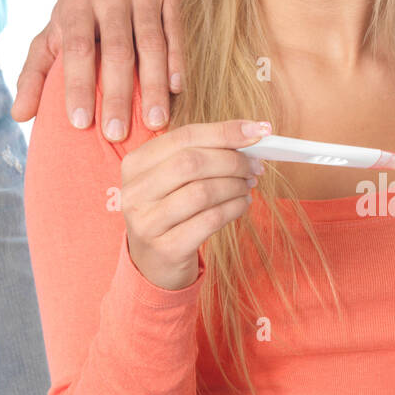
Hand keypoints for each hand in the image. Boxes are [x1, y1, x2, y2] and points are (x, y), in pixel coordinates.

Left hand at [10, 0, 185, 134]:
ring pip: (151, 43)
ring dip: (153, 86)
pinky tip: (176, 90)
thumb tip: (20, 114)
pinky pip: (175, 30)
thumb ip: (35, 75)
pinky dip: (177, 61)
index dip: (78, 85)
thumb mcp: (53, 41)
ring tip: (154, 123)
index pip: (77, 48)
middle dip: (117, 95)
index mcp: (75, 0)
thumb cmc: (82, 21)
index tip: (80, 123)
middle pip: (117, 49)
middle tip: (117, 134)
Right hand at [120, 119, 271, 288]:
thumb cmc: (170, 210)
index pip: (184, 136)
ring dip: (235, 185)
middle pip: (192, 162)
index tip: (259, 131)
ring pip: (203, 192)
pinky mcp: (166, 248)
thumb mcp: (172, 178)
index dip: (225, 131)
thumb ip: (202, 152)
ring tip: (248, 185)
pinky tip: (242, 204)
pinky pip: (210, 220)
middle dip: (232, 161)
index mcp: (135, 163)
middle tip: (255, 166)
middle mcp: (135, 191)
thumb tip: (251, 133)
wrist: (152, 264)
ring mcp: (148, 222)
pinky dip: (234, 208)